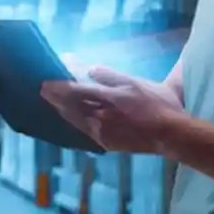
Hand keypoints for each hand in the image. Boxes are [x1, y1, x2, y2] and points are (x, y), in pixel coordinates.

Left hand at [40, 66, 185, 153]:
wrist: (170, 135)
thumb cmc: (158, 105)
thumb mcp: (136, 83)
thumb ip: (111, 76)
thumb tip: (91, 70)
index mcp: (109, 99)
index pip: (77, 92)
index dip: (59, 87)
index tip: (45, 82)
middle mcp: (102, 117)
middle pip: (72, 107)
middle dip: (56, 99)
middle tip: (43, 90)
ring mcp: (102, 133)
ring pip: (76, 120)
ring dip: (63, 110)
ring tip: (54, 102)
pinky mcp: (106, 143)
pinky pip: (84, 130)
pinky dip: (75, 121)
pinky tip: (73, 118)